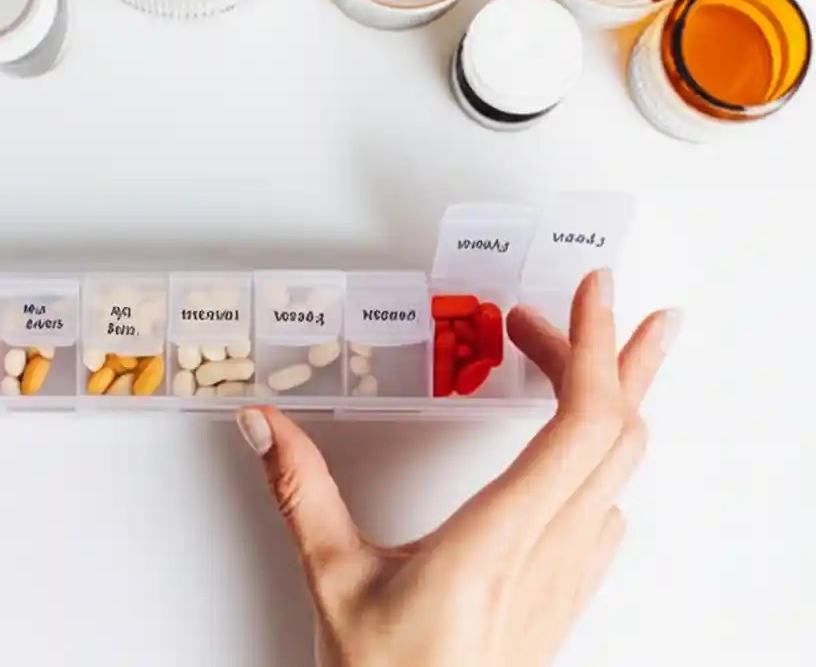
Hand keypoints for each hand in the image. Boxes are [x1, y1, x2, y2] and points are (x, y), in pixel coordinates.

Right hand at [236, 270, 679, 666]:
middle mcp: (549, 552)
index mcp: (499, 538)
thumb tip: (267, 427)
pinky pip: (606, 511)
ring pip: (621, 468)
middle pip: (619, 431)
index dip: (594, 346)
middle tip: (601, 300)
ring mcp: (566, 577)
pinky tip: (574, 457)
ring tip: (605, 355)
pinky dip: (602, 457)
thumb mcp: (332, 579)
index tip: (590, 293)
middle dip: (614, 352)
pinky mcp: (563, 597)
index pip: (580, 422)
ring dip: (616, 400)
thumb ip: (301, 492)